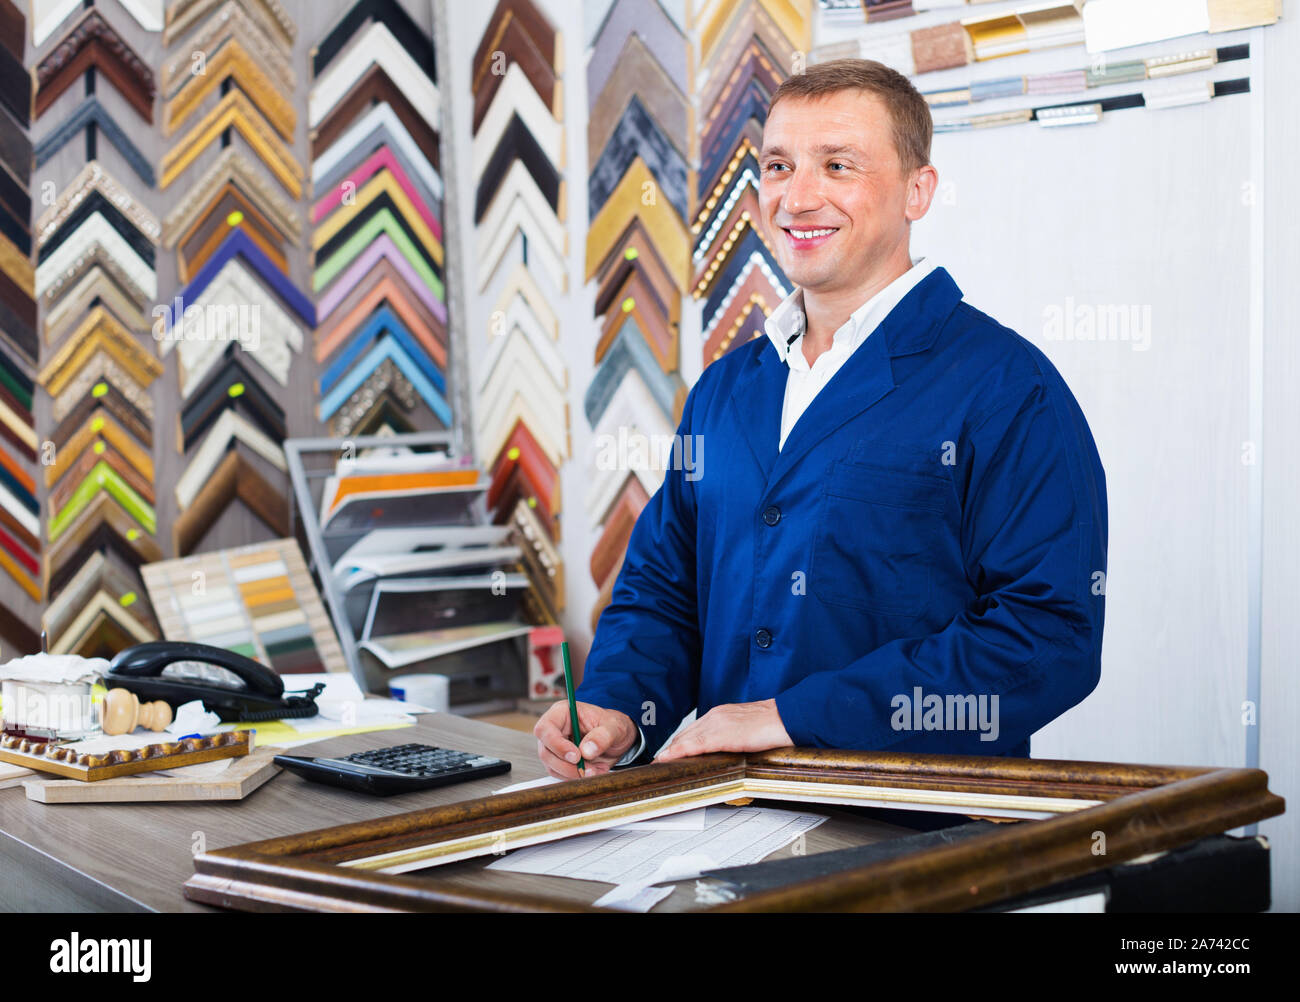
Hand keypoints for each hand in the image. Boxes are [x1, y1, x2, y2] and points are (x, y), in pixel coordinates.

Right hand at [534, 700, 637, 778]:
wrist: (616, 740)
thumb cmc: (613, 727)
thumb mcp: (614, 727)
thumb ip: (602, 736)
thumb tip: (586, 751)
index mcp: (562, 712)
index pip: (545, 728)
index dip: (557, 744)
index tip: (576, 756)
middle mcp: (553, 729)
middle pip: (545, 751)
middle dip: (568, 765)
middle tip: (590, 770)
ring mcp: (554, 747)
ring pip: (552, 766)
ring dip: (574, 773)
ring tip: (597, 770)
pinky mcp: (558, 761)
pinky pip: (560, 774)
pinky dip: (576, 778)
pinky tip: (593, 771)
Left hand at [654, 699, 792, 760]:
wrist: (789, 718)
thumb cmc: (773, 725)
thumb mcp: (746, 731)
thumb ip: (731, 739)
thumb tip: (724, 754)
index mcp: (721, 714)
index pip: (693, 730)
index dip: (679, 744)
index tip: (669, 754)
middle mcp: (716, 716)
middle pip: (686, 734)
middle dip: (672, 749)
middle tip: (659, 762)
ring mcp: (718, 723)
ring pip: (687, 738)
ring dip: (672, 752)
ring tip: (660, 763)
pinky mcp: (723, 734)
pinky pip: (695, 744)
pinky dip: (680, 751)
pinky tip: (671, 758)